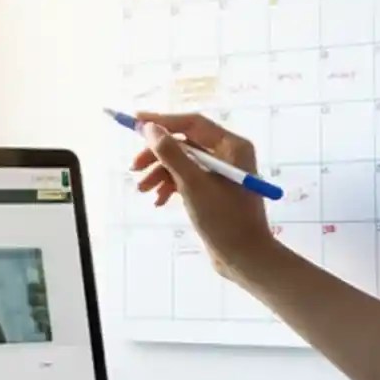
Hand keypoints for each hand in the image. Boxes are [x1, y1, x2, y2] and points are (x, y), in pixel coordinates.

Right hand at [131, 112, 274, 280]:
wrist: (244, 258)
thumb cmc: (224, 220)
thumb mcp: (193, 184)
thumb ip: (171, 154)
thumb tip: (150, 128)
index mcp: (232, 146)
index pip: (192, 124)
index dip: (162, 121)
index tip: (135, 121)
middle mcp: (228, 155)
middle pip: (184, 143)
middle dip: (157, 155)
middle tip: (134, 167)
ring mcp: (221, 174)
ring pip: (182, 163)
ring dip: (160, 174)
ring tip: (142, 190)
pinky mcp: (214, 191)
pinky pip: (187, 179)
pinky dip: (170, 187)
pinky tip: (159, 201)